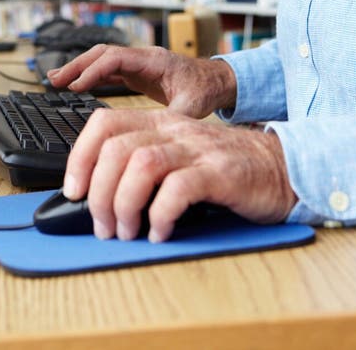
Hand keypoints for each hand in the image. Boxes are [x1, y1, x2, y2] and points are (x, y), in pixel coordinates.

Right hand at [47, 43, 236, 117]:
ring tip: (54, 80)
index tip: (75, 87)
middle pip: (102, 54)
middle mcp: (142, 57)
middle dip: (76, 65)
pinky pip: (107, 69)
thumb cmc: (207, 90)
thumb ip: (175, 118)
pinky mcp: (136, 72)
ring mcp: (137, 63)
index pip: (115, 59)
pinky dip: (89, 76)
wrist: (218, 80)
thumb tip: (158, 137)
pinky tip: (75, 86)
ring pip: (101, 59)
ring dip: (78, 68)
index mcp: (154, 60)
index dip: (93, 72)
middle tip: (53, 80)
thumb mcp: (194, 106)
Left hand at [63, 107, 296, 241]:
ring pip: (141, 164)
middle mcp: (174, 130)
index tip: (73, 191)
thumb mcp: (178, 156)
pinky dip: (160, 214)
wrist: (282, 167)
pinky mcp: (221, 173)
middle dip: (99, 192)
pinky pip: (179, 188)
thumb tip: (97, 198)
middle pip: (116, 147)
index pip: (104, 123)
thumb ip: (143, 165)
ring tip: (126, 232)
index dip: (80, 156)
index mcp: (159, 123)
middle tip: (103, 225)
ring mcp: (198, 149)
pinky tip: (160, 233)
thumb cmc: (225, 169)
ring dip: (124, 204)